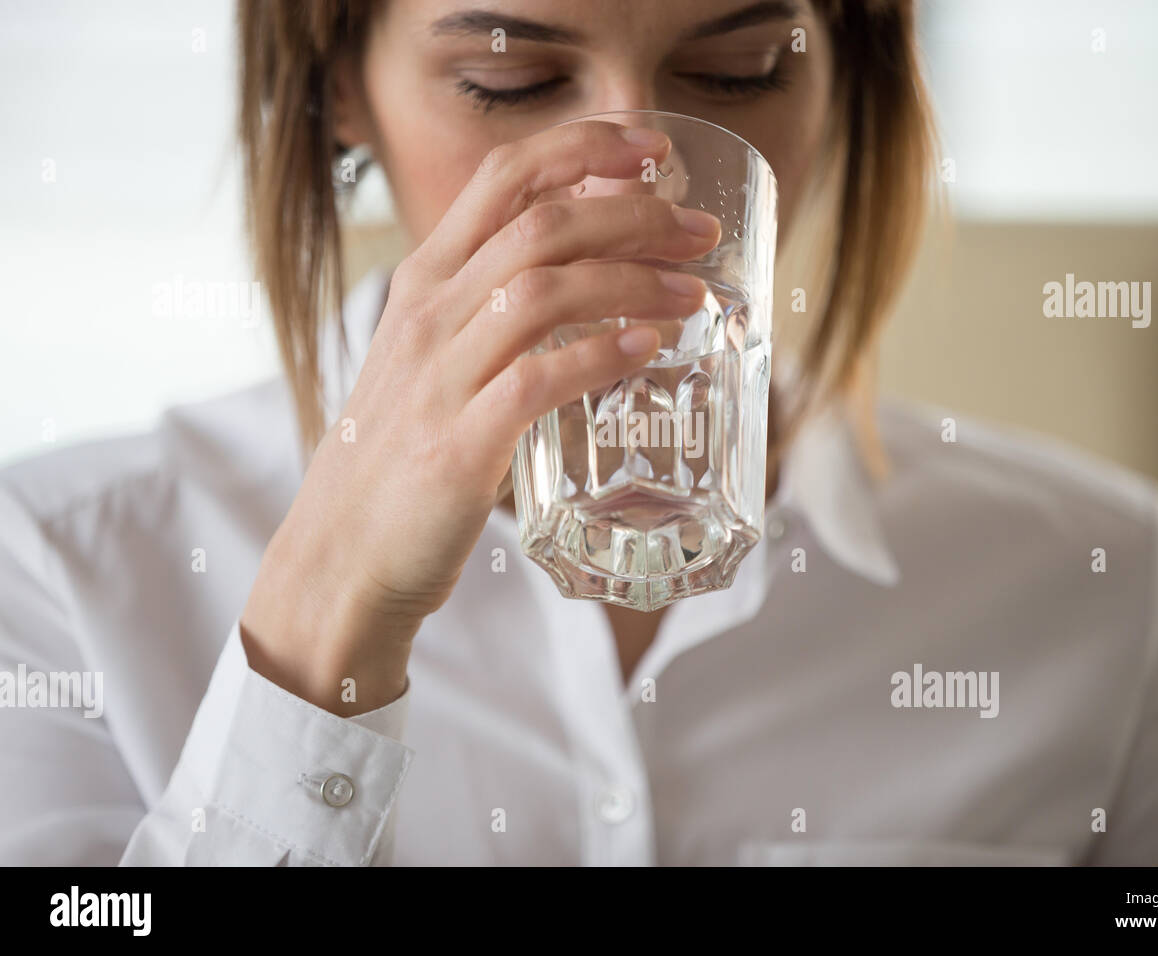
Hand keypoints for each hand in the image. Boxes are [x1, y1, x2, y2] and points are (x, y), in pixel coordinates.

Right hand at [240, 121, 721, 714]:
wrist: (341, 556)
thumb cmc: (401, 457)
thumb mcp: (433, 360)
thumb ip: (493, 313)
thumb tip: (591, 278)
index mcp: (423, 282)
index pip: (503, 178)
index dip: (583, 148)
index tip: (652, 148)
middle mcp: (427, 315)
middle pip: (541, 225)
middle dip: (634, 215)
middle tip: (700, 231)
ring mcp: (438, 377)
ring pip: (544, 289)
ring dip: (634, 281)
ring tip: (695, 293)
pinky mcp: (456, 445)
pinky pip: (538, 380)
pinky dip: (600, 357)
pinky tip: (647, 349)